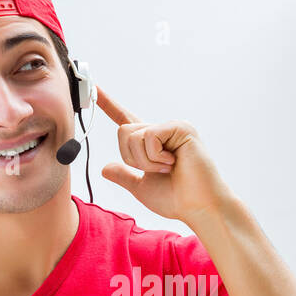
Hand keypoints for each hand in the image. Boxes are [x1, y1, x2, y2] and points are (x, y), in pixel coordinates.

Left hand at [96, 87, 232, 225]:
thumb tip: (104, 168)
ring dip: (144, 161)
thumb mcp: (141, 188)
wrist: (199, 207)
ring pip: (132, 135)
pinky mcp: (180, 127)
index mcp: (152, 143)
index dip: (109, 104)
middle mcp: (161, 131)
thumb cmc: (177, 199)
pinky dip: (155, 157)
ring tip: (168, 168)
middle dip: (132, 158)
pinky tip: (173, 163)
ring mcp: (172, 127)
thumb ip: (124, 176)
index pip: (126, 120)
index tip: (96, 88)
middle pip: (123, 131)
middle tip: (157, 171)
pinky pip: (149, 136)